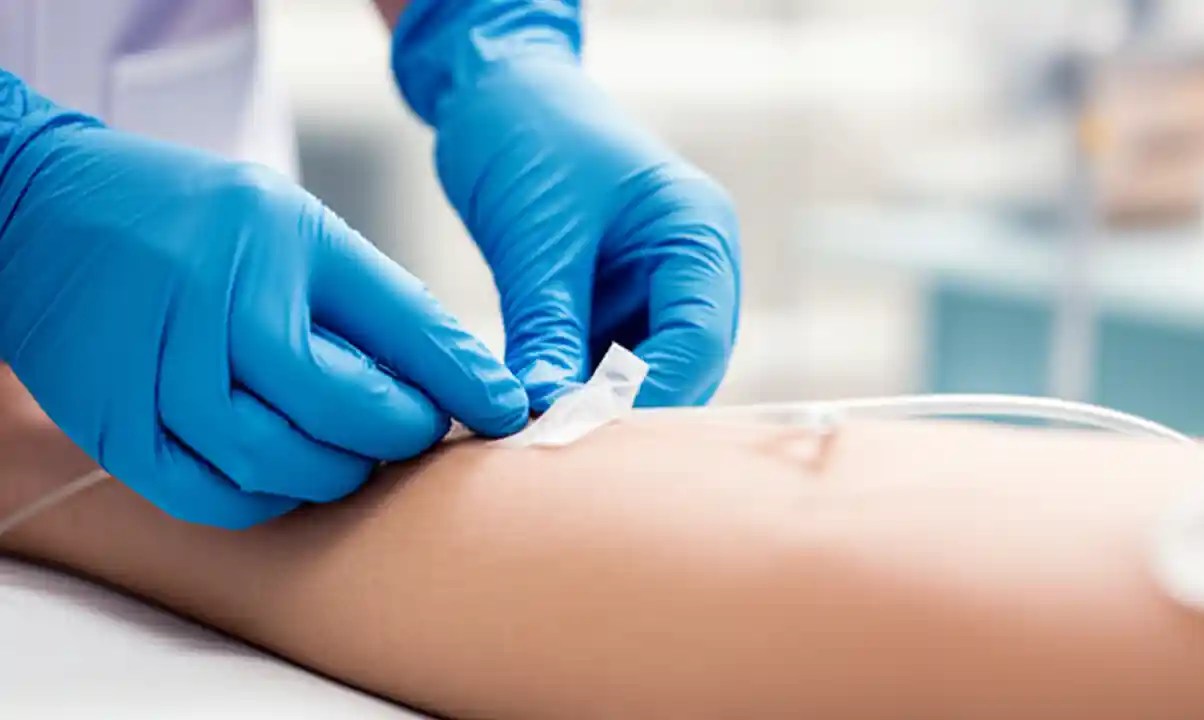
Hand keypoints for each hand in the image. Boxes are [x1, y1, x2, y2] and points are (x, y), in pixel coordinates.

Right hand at [0, 76, 527, 527]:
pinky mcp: (119, 428)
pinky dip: (268, 497)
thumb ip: (374, 301)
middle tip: (412, 424)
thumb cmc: (190, 214)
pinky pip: (216, 498)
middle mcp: (221, 310)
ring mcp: (161, 376)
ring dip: (340, 470)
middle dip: (401, 431)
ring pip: (285, 467)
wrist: (40, 208)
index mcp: (279, 245)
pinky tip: (286, 468)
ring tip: (350, 444)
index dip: (468, 382)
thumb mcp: (296, 224)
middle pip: (349, 415)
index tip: (508, 409)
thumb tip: (458, 377)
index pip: (404, 333)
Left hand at [393, 4, 740, 410]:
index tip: (592, 436)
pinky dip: (568, 386)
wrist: (493, 89)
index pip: (699, 337)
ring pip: (639, 372)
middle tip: (561, 448)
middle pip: (681, 365)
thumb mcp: (538, 236)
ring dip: (593, 405)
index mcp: (698, 234)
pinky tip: (530, 412)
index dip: (654, 395)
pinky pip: (597, 361)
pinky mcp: (607, 301)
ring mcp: (649, 287)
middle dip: (625, 409)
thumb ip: (547, 326)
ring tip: (540, 438)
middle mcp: (687, 267)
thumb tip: (544, 410)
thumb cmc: (529, 134)